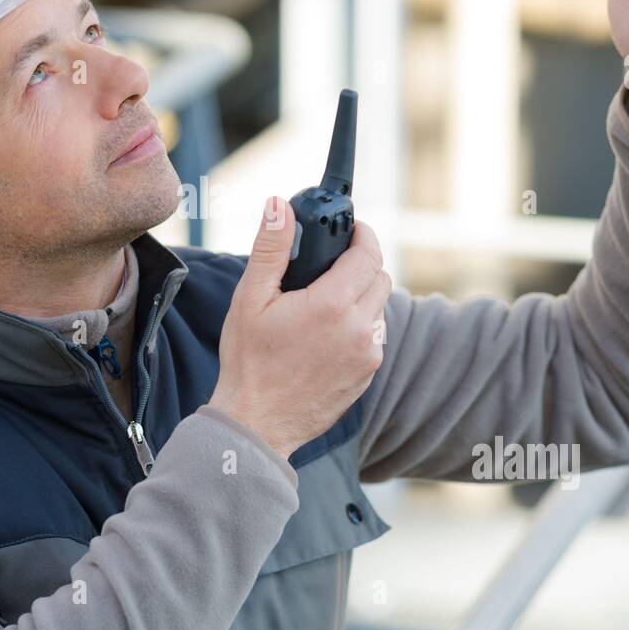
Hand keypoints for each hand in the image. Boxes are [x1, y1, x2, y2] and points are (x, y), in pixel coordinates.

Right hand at [209, 197, 391, 459]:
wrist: (256, 424)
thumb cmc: (247, 362)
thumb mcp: (250, 299)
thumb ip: (271, 248)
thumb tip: (279, 205)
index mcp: (332, 305)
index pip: (369, 254)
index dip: (362, 235)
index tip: (350, 230)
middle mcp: (359, 329)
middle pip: (380, 278)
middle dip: (361, 265)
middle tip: (330, 267)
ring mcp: (368, 355)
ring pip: (379, 308)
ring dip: (361, 298)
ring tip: (324, 304)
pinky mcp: (367, 376)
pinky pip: (374, 337)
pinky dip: (359, 327)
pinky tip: (326, 336)